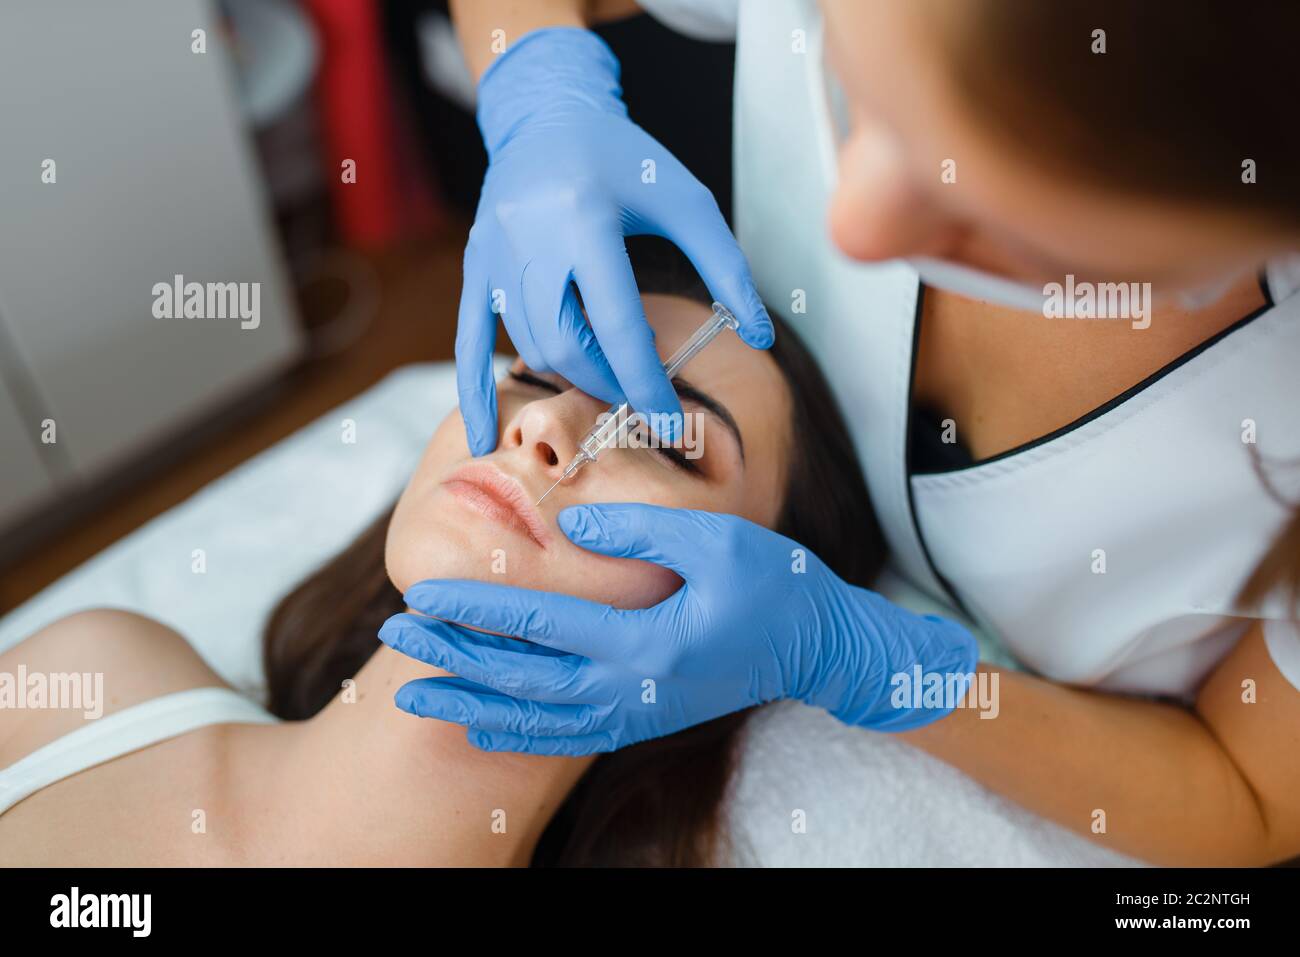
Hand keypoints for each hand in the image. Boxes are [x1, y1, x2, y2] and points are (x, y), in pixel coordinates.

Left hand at [379, 504, 978, 754]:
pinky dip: (515, 731)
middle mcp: (631, 688)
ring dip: (470, 701)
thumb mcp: (717, 541)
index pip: (540, 622)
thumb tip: (568, 522)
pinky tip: (476, 723)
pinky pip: (563, 735)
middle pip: (521, 677)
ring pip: (533, 716)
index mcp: (646, 641)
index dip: (477, 607)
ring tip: (411, 691)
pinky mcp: (640, 720)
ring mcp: (634, 712)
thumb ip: (640, 531)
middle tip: (395, 634)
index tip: (420, 594)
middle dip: (454, 655)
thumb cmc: (773, 585)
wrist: (818, 649)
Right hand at [457, 27, 772, 455]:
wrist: (547, 117)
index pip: (618, 324)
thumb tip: (762, 336)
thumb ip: (727, 268)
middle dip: (610, 382)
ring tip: (606, 365)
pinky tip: (488, 434)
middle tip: (639, 389)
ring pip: (532, 345)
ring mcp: (494, 254)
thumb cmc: (625, 159)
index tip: (667, 421)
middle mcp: (531, 238)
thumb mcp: (687, 201)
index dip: (645, 381)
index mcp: (586, 218)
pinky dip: (478, 390)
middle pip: (569, 346)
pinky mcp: (475, 265)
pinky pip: (468, 340)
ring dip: (574, 372)